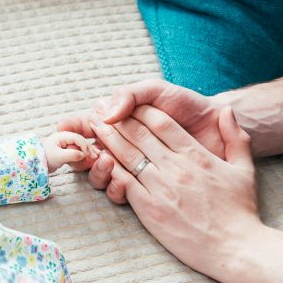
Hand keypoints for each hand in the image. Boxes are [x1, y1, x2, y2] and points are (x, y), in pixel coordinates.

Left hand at [42, 131, 98, 172]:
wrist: (35, 163)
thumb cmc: (45, 158)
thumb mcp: (58, 157)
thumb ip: (71, 155)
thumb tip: (82, 155)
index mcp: (61, 136)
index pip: (77, 138)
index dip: (84, 146)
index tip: (88, 155)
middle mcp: (64, 138)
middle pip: (80, 141)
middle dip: (88, 148)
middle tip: (95, 157)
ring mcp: (65, 143)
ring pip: (80, 145)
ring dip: (87, 151)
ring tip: (95, 157)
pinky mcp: (66, 150)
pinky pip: (77, 150)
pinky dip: (83, 154)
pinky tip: (89, 158)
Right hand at [57, 80, 223, 199]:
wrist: (220, 126)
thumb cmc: (187, 105)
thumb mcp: (156, 91)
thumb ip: (129, 96)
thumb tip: (107, 114)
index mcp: (120, 122)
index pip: (88, 125)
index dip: (73, 127)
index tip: (62, 126)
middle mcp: (122, 146)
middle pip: (86, 152)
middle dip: (78, 151)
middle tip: (81, 148)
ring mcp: (133, 167)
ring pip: (99, 173)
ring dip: (96, 168)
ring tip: (104, 158)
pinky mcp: (146, 187)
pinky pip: (121, 191)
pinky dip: (115, 185)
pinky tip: (120, 177)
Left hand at [86, 105, 259, 276]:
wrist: (234, 248)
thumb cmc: (240, 211)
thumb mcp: (244, 169)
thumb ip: (235, 137)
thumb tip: (227, 110)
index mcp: (196, 156)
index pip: (163, 123)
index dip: (142, 110)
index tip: (130, 103)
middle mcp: (175, 168)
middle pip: (139, 135)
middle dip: (118, 118)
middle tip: (101, 107)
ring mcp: (160, 188)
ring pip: (127, 155)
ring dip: (108, 137)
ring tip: (94, 125)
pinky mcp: (148, 208)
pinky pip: (123, 181)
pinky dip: (109, 167)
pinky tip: (99, 157)